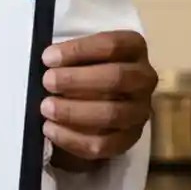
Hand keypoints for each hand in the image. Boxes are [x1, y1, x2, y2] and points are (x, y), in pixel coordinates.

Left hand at [40, 30, 156, 171]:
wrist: (93, 102)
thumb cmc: (83, 69)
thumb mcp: (80, 55)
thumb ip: (68, 56)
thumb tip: (48, 63)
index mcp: (134, 48)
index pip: (112, 45)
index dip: (78, 50)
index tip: (48, 58)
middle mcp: (144, 79)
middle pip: (116, 78)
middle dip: (76, 80)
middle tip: (47, 82)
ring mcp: (140, 111)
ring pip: (112, 113)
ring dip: (73, 111)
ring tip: (46, 107)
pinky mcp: (129, 139)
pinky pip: (103, 144)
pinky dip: (72, 138)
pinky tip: (50, 129)